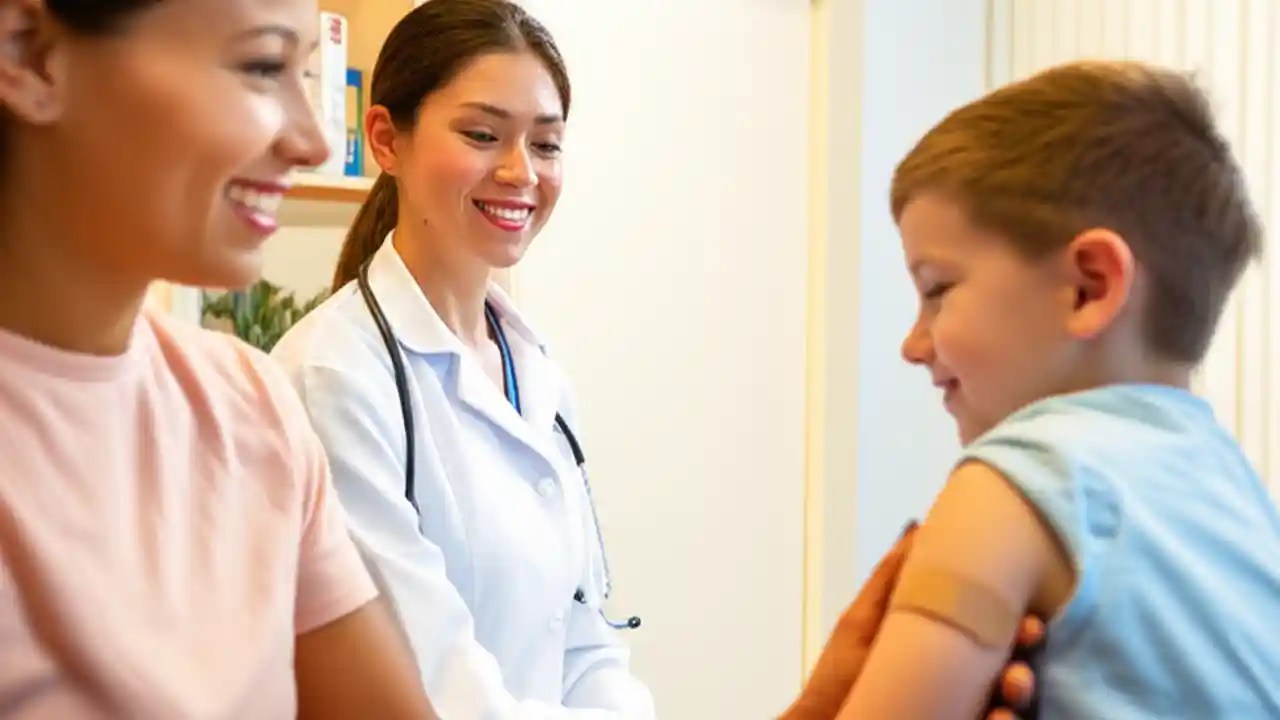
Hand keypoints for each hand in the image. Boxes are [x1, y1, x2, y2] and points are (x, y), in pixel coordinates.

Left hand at [779, 523, 1045, 719]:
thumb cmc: (843, 674)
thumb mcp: (866, 619)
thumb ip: (893, 576)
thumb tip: (919, 525)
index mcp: (953, 648)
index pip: (1001, 633)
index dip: (1022, 625)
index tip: (1030, 617)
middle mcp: (969, 681)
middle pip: (1018, 664)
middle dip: (1030, 652)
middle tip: (1029, 638)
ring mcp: (970, 709)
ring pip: (1015, 700)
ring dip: (1022, 689)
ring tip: (1014, 684)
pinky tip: (999, 716)